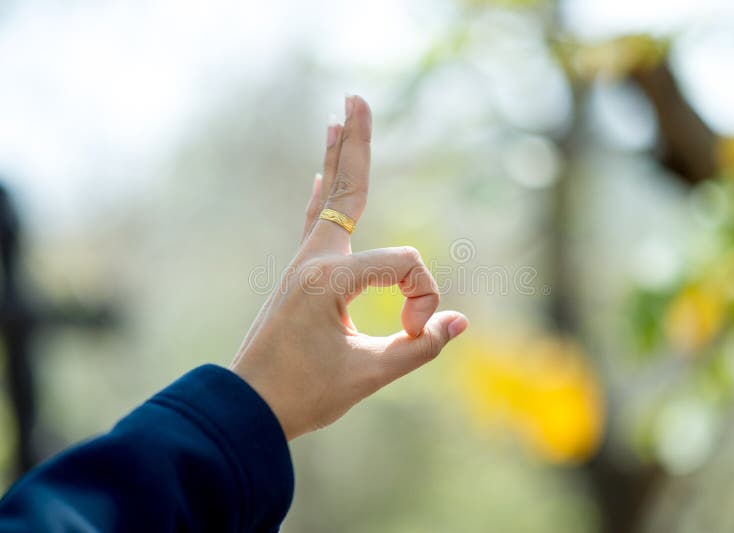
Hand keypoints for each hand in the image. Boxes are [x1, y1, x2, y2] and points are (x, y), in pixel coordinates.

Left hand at [230, 95, 467, 439]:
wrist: (245, 408)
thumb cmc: (303, 394)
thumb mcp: (369, 375)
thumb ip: (419, 349)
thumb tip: (460, 323)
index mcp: (329, 279)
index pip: (404, 265)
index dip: (423, 301)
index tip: (412, 337)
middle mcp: (314, 260)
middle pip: (344, 188)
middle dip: (355, 144)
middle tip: (355, 97)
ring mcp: (303, 264)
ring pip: (328, 199)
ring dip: (337, 159)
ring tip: (337, 119)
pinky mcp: (301, 276)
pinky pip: (315, 222)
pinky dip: (324, 196)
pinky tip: (318, 176)